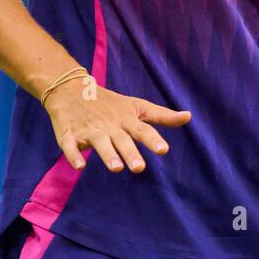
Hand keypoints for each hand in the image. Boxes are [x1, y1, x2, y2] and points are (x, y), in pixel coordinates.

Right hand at [43, 78, 191, 171]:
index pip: (142, 129)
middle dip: (130, 152)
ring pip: (100, 142)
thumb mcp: (137, 106)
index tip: (163, 150)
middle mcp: (109, 124)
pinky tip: (80, 166)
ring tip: (117, 168)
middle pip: (122, 139)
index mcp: (126, 119)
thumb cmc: (110, 103)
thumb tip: (188, 116)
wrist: (71, 89)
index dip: (153, 139)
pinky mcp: (69, 134)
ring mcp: (89, 129)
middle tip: (140, 168)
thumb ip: (162, 116)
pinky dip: (73, 155)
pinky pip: (70, 146)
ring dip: (108, 154)